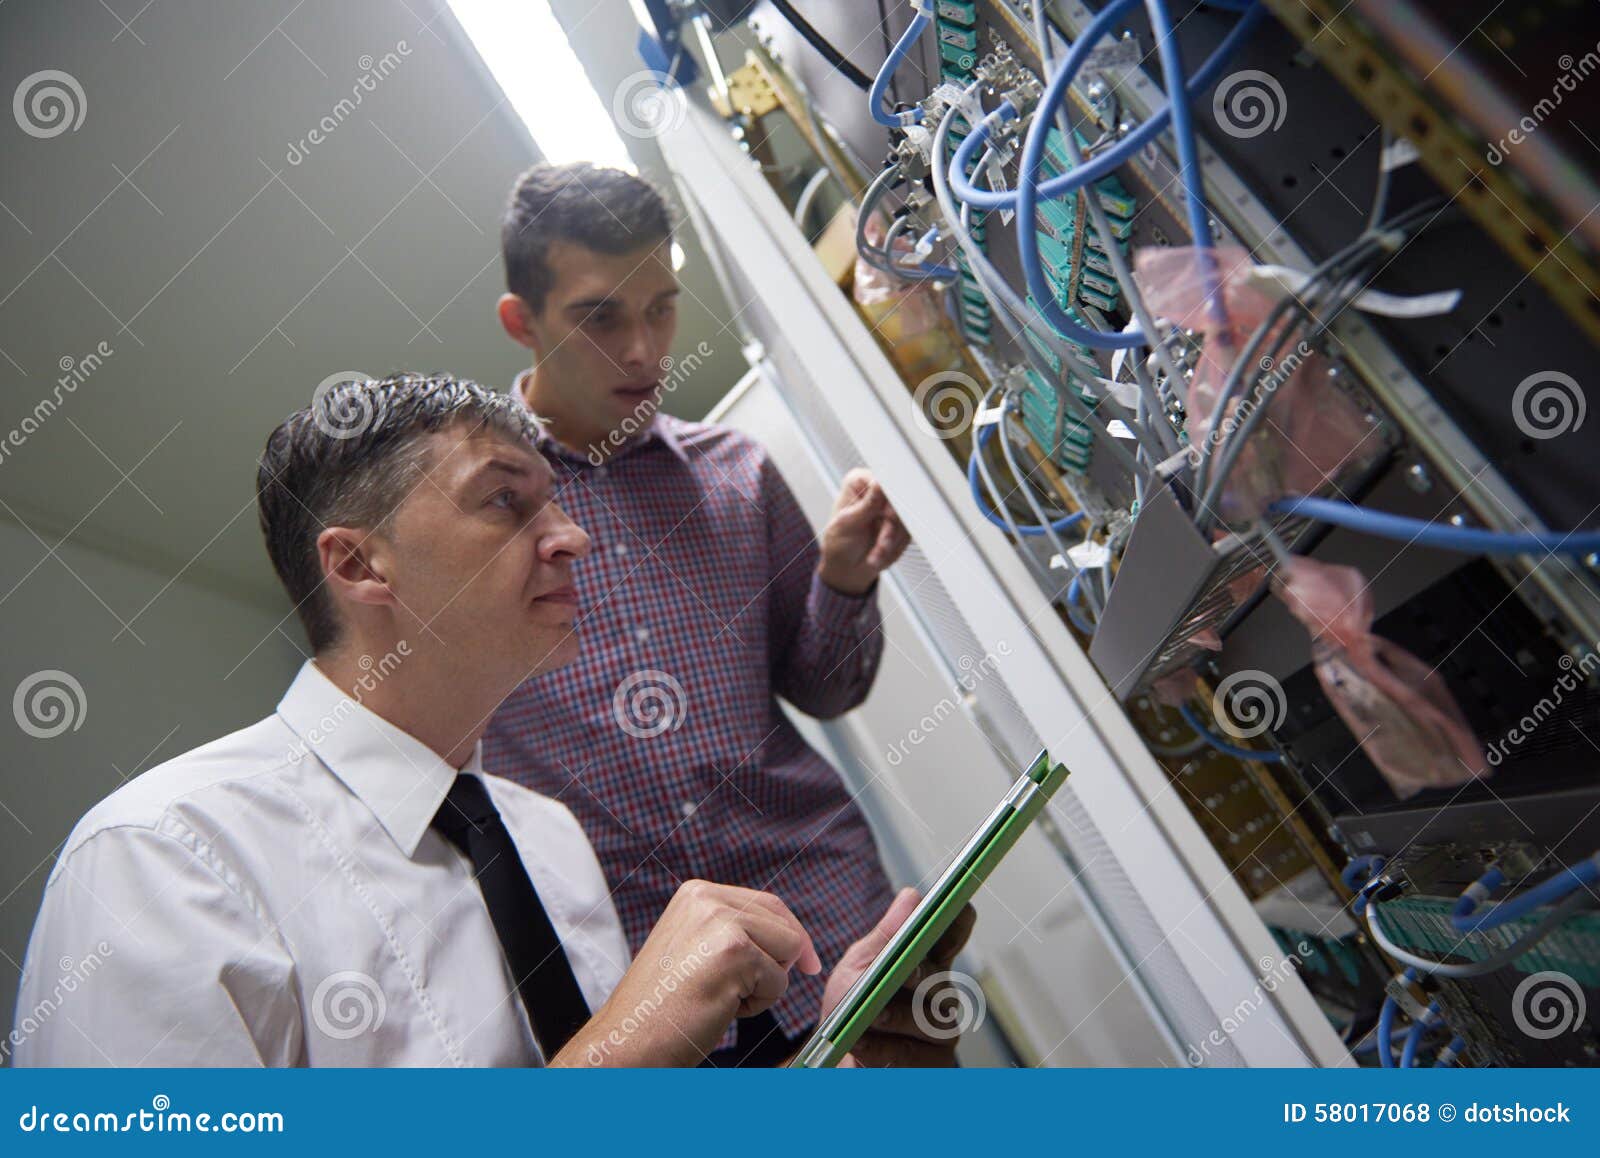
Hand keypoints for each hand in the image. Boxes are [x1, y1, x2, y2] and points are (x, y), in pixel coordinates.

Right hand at [551, 880, 819, 1067]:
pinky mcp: (735, 952)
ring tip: (721, 998)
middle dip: (779, 964)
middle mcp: (707, 897)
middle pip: (784, 925)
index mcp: (696, 892)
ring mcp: (721, 922)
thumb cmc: (663, 1007)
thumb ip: (734, 931)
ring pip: (788, 951)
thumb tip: (795, 943)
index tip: (808, 962)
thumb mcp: (695, 948)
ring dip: (765, 986)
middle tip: (744, 994)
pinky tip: (720, 1008)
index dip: (792, 935)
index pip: (768, 903)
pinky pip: (779, 982)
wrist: (629, 1040)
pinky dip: (758, 1005)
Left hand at [817, 468, 910, 596]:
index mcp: (860, 482)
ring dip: (892, 540)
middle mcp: (878, 490)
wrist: (848, 568)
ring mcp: (892, 506)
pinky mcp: (903, 523)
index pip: (882, 479)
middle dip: (891, 526)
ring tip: (876, 553)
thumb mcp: (848, 524)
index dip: (889, 497)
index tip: (889, 513)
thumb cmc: (839, 544)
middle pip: (899, 499)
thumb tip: (879, 483)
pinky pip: (909, 532)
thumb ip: (867, 504)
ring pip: (906, 518)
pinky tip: (881, 554)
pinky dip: (896, 546)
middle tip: (882, 543)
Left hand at [817, 887, 977, 1066]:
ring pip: (929, 1020)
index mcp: (927, 961)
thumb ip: (886, 936)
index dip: (959, 920)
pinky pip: (914, 1055)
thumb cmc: (851, 1006)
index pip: (954, 935)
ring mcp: (942, 1031)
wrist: (834, 1057)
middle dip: (919, 976)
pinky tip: (862, 1043)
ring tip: (869, 1015)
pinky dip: (883, 1048)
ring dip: (895, 1016)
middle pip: (940, 980)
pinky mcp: (933, 1066)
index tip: (955, 906)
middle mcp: (940, 994)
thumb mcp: (859, 965)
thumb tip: (912, 896)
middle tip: (900, 973)